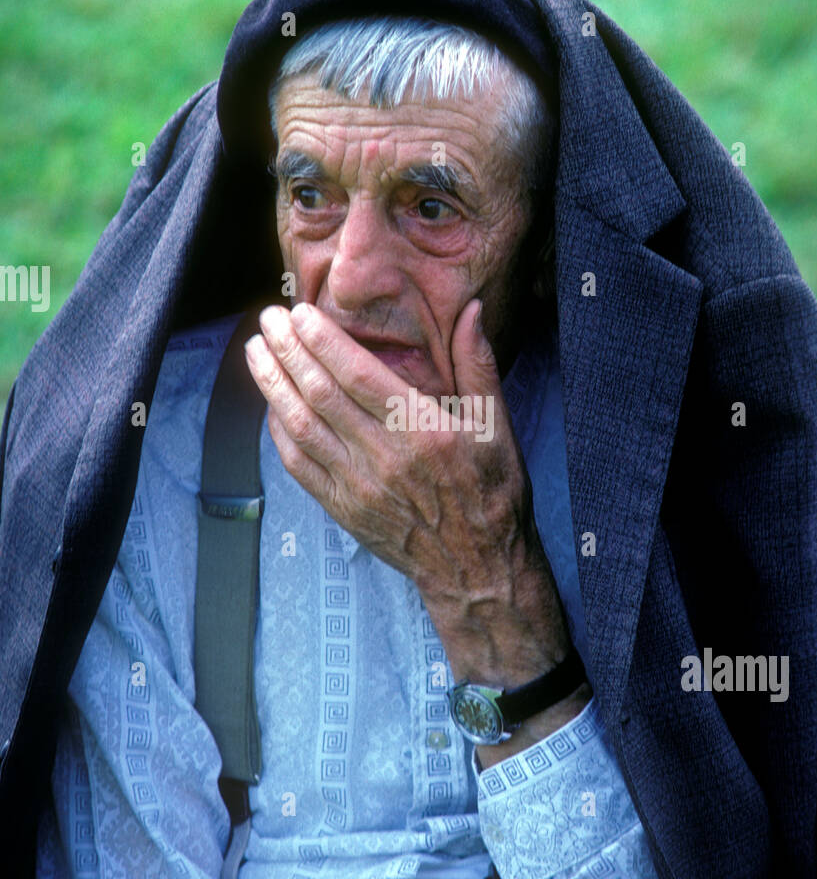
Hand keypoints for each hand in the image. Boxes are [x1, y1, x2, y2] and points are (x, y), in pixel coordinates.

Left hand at [244, 298, 571, 684]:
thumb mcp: (498, 427)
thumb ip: (479, 364)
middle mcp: (386, 457)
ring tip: (256, 351)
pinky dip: (279, 431)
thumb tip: (471, 310)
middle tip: (268, 319)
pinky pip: (299, 465)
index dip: (324, 341)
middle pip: (321, 394)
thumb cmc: (492, 494)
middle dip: (289, 351)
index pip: (359, 375)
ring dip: (273, 386)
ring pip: (302, 426)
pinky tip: (271, 404)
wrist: (476, 569)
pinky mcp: (344, 509)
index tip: (300, 313)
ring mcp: (359, 486)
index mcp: (424, 430)